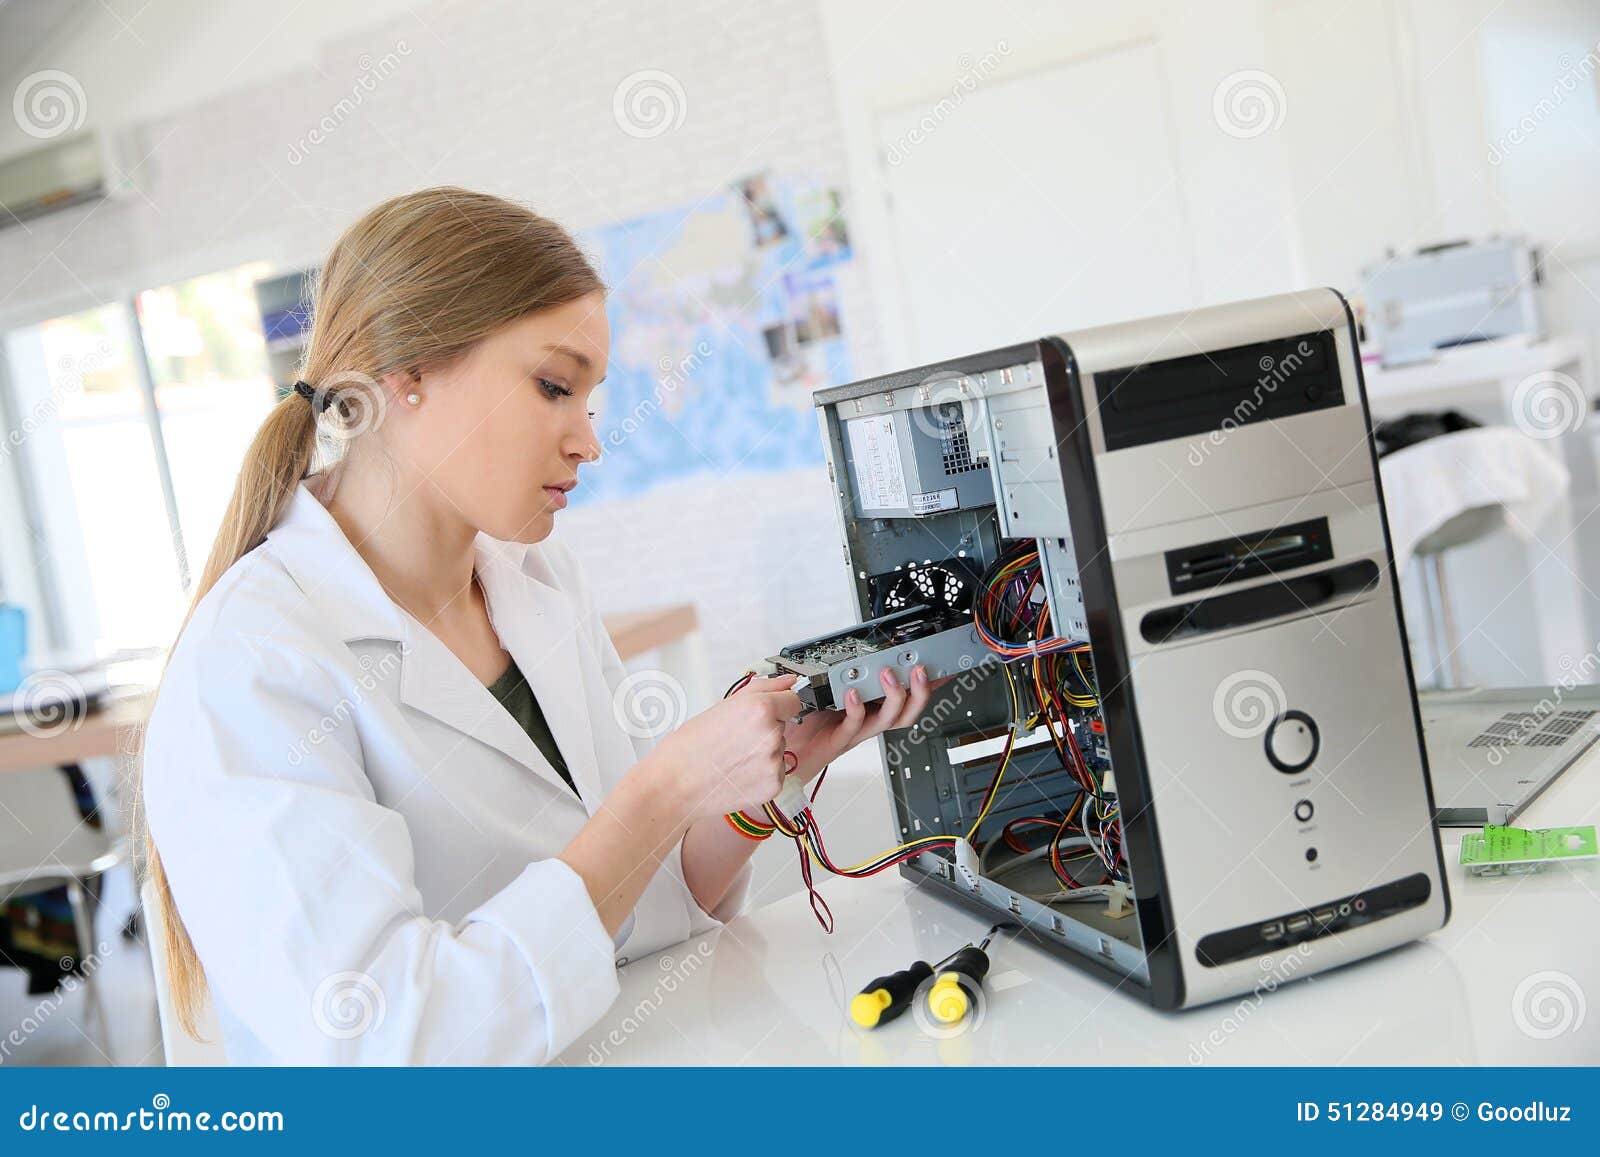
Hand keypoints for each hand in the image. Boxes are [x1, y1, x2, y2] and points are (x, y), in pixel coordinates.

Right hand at [650, 674, 801, 819]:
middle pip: (783, 725)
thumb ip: (762, 689)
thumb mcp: (721, 706)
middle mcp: (771, 736)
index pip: (793, 699)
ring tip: (732, 757)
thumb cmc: (688, 748)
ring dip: (763, 751)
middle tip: (735, 737)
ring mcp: (773, 763)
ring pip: (778, 749)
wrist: (673, 786)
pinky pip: (776, 771)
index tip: (769, 709)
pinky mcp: (773, 785)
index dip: (778, 703)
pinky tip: (737, 772)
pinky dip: (761, 772)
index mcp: (760, 709)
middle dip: (765, 728)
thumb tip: (787, 682)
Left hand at [782, 665, 935, 782]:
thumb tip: (852, 646)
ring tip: (889, 676)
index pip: (906, 696)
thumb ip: (842, 672)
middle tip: (922, 671)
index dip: (927, 685)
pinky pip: (854, 726)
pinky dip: (856, 709)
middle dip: (921, 691)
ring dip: (894, 697)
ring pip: (888, 719)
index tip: (942, 669)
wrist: (786, 751)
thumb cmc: (804, 722)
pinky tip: (852, 694)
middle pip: (907, 711)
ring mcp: (855, 731)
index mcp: (870, 708)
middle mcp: (867, 720)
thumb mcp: (828, 690)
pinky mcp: (838, 739)